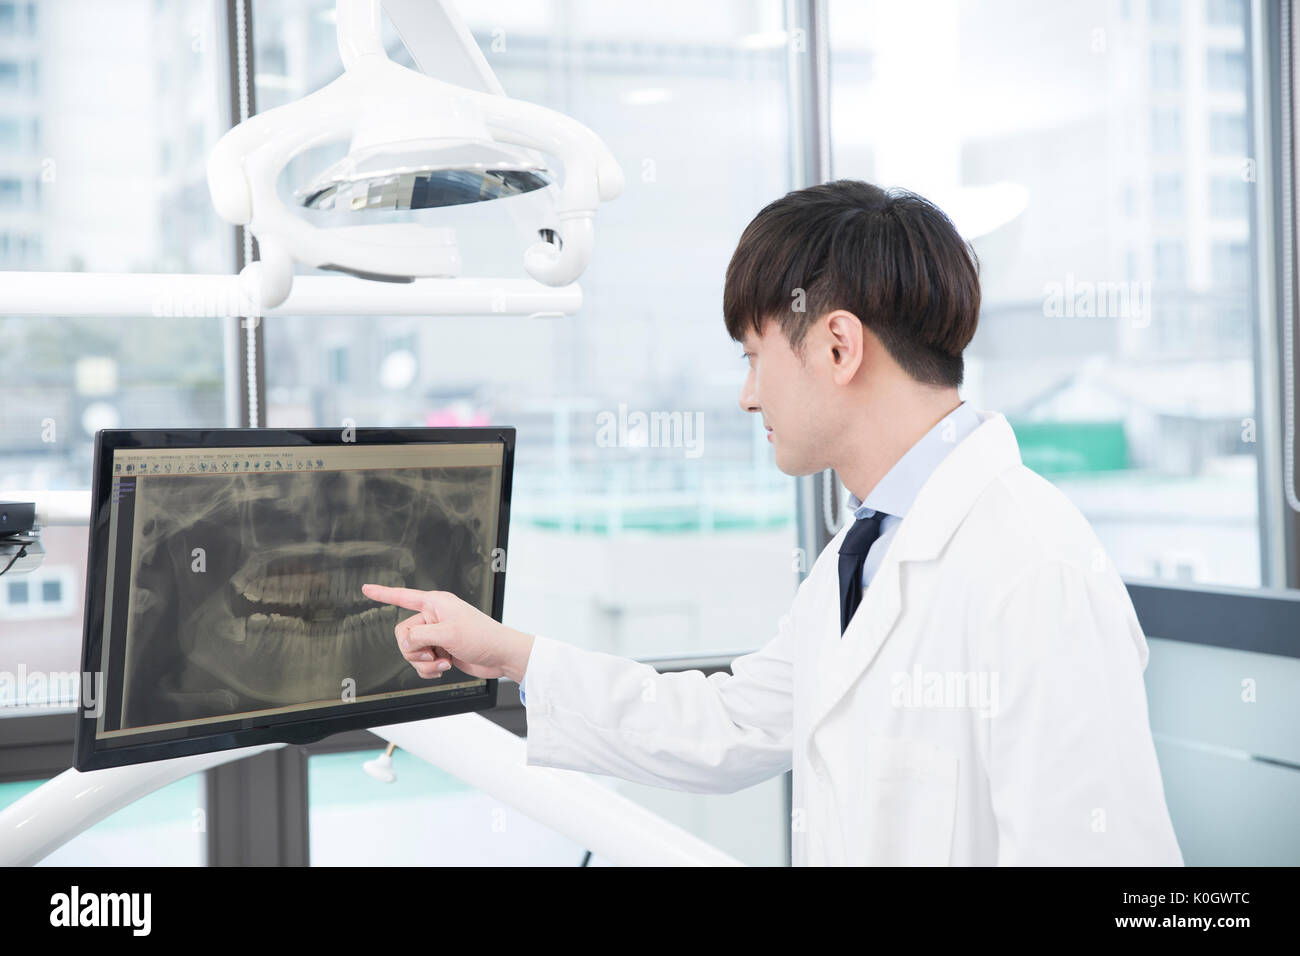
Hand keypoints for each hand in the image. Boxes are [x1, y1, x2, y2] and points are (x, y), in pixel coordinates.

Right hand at [360, 584, 534, 682]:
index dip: (382, 593)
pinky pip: (421, 663)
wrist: (500, 656)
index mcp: (435, 604)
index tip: (366, 588)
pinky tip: (445, 666)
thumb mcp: (447, 634)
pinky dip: (430, 669)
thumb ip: (419, 636)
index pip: (403, 596)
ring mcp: (436, 635)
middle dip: (415, 649)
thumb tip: (407, 643)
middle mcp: (434, 617)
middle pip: (403, 634)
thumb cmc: (482, 637)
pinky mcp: (440, 651)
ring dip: (425, 662)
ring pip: (410, 651)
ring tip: (443, 660)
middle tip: (433, 652)